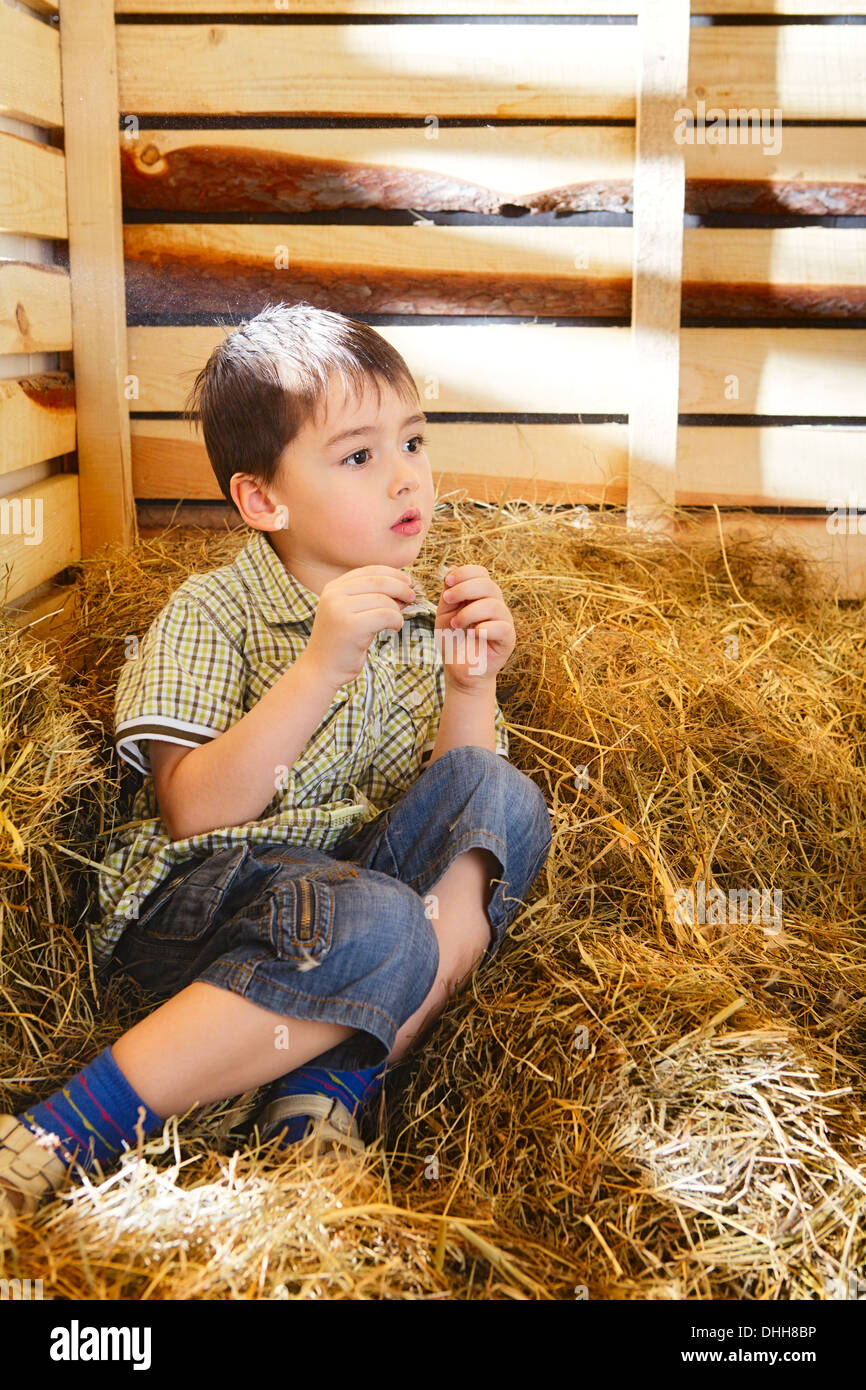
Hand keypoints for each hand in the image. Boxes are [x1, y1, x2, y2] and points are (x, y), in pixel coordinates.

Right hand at [302, 565, 415, 688]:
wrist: (322, 668)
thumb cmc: (341, 642)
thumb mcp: (351, 612)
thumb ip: (370, 597)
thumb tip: (404, 587)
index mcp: (333, 587)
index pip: (370, 570)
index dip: (393, 574)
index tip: (407, 582)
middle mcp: (334, 594)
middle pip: (379, 582)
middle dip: (401, 588)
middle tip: (411, 598)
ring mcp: (340, 609)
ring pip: (384, 600)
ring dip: (397, 611)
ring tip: (396, 622)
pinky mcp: (351, 626)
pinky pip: (386, 615)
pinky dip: (396, 621)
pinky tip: (394, 629)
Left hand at [435, 564, 514, 690]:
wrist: (457, 669)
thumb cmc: (452, 640)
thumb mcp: (445, 613)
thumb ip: (449, 593)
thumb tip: (453, 568)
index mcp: (481, 596)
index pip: (481, 573)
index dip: (465, 573)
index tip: (448, 582)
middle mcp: (495, 605)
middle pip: (488, 585)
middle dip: (464, 589)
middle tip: (447, 600)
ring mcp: (503, 621)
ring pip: (493, 605)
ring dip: (469, 612)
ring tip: (456, 624)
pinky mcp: (508, 639)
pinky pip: (501, 627)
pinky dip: (484, 628)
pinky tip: (472, 634)